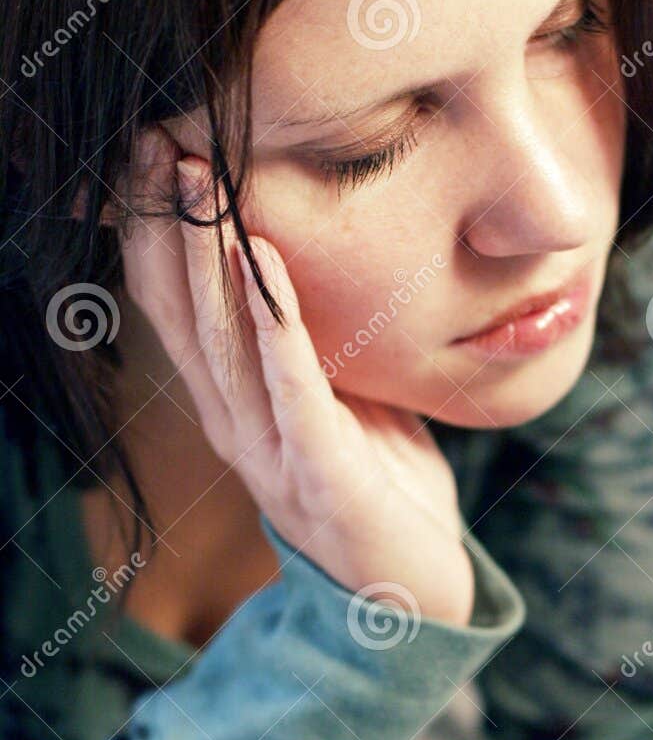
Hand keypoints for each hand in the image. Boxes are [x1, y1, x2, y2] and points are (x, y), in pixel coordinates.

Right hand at [117, 128, 475, 626]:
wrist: (415, 599)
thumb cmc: (382, 490)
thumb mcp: (344, 400)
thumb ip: (314, 344)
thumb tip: (310, 264)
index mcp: (235, 408)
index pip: (177, 309)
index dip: (159, 233)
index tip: (152, 153)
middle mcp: (235, 427)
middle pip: (183, 314)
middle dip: (169, 224)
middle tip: (154, 140)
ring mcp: (271, 455)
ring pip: (223, 341)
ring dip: (209, 255)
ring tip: (201, 178)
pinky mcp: (321, 475)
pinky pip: (293, 386)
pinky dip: (277, 322)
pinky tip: (265, 262)